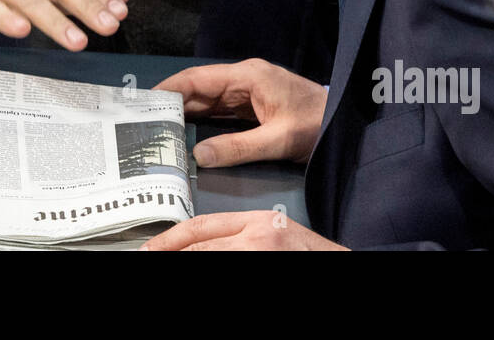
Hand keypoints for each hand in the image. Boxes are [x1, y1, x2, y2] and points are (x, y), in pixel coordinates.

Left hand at [141, 211, 347, 250]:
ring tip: (164, 265)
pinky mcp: (265, 271)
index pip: (202, 226)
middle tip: (149, 258)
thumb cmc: (313, 256)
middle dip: (171, 254)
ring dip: (185, 263)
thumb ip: (240, 236)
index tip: (150, 249)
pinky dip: (207, 269)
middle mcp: (257, 239)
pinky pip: (224, 268)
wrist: (345, 265)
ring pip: (208, 259)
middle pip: (199, 247)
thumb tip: (199, 246)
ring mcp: (261, 256)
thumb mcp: (275, 233)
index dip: (170, 239)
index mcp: (258, 222)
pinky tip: (194, 270)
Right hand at [153, 59, 326, 165]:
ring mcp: (248, 90)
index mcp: (248, 76)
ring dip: (185, 111)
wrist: (344, 121)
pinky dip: (201, 118)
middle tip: (143, 117)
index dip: (170, 88)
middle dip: (172, 102)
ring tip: (157, 125)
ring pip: (207, 99)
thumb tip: (198, 155)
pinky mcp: (252, 104)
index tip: (144, 100)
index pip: (199, 78)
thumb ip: (238, 147)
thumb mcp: (278, 139)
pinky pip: (219, 109)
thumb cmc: (316, 123)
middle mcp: (244, 78)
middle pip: (199, 87)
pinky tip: (185, 130)